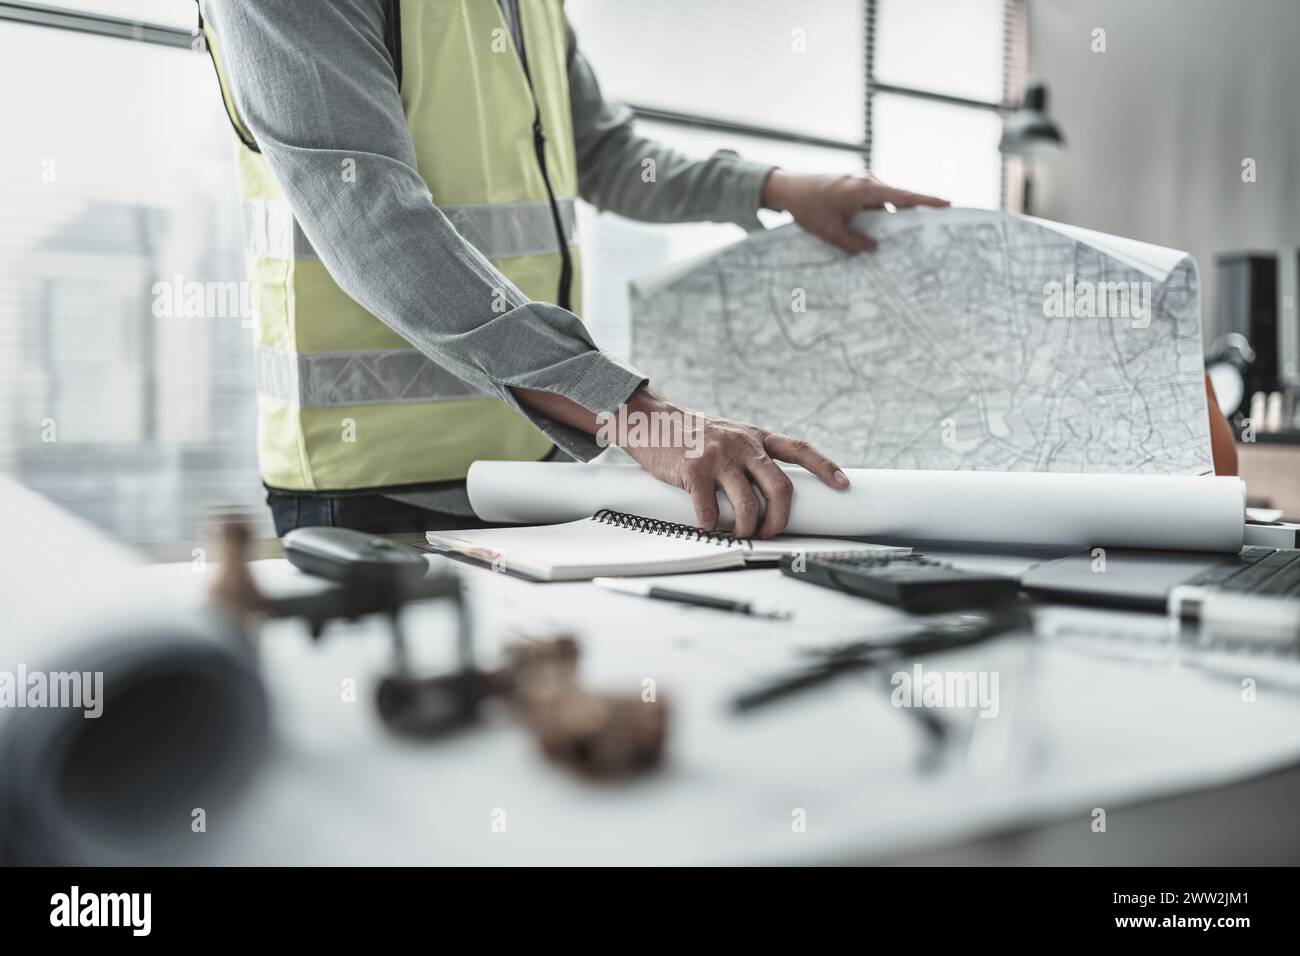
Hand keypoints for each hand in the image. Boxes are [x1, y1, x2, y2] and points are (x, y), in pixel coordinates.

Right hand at [614, 388, 849, 538]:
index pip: (800, 449)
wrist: (649, 419)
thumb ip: (750, 453)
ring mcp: (719, 457)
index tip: (843, 485)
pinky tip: (706, 527)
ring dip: (747, 528)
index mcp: (755, 436)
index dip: (825, 468)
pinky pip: (708, 510)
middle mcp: (743, 444)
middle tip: (770, 532)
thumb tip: (770, 488)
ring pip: (748, 505)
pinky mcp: (693, 471)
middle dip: (780, 518)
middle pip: (780, 487)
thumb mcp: (729, 434)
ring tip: (739, 534)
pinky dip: (710, 526)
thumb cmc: (689, 434)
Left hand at [762, 169, 948, 252]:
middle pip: (898, 199)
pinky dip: (879, 215)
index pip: (902, 195)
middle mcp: (867, 181)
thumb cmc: (807, 208)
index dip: (926, 200)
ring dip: (891, 218)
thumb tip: (874, 250)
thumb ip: (853, 243)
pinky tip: (876, 232)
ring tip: (900, 238)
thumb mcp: (830, 232)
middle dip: (912, 215)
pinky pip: (875, 202)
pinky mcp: (857, 186)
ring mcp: (862, 182)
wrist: (788, 188)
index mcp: (864, 189)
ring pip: (886, 202)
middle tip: (928, 231)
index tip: (948, 204)